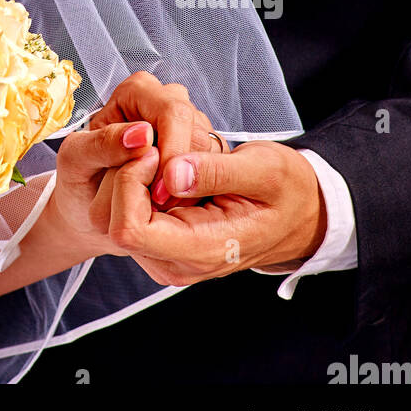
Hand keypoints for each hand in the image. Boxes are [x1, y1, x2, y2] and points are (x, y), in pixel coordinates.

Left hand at [52, 71, 222, 255]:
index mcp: (137, 91)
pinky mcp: (200, 154)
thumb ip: (103, 144)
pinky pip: (215, 174)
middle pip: (197, 134)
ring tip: (159, 208)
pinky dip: (196, 195)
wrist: (88, 206)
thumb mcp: (76, 159)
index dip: (172, 153)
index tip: (160, 193)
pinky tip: (173, 208)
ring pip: (211, 156)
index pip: (173, 112)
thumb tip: (141, 134)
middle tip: (159, 207)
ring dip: (190, 189)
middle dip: (183, 175)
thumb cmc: (79, 177)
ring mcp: (188, 127)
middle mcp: (168, 101)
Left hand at [103, 140, 328, 285]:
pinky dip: (135, 185)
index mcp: (202, 250)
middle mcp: (176, 263)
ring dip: (128, 177)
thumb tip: (171, 173)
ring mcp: (166, 257)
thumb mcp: (264, 168)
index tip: (155, 150)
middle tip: (159, 148)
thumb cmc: (286, 189)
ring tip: (168, 158)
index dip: (131, 181)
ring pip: (111, 216)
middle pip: (110, 221)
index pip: (128, 228)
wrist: (300, 214)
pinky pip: (124, 213)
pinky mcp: (161, 244)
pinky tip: (166, 171)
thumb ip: (216, 171)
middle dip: (124, 174)